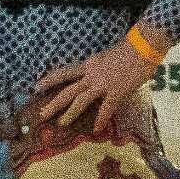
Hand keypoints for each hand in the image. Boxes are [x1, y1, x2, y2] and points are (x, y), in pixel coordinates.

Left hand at [32, 35, 155, 131]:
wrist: (141, 48)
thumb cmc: (128, 50)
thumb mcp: (106, 58)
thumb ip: (99, 69)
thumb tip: (98, 78)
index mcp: (88, 65)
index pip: (65, 74)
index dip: (50, 80)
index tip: (37, 87)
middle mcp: (91, 76)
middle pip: (67, 91)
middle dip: (53, 104)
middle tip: (42, 115)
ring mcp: (103, 85)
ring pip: (80, 101)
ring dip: (70, 114)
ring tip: (61, 124)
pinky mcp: (116, 92)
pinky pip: (106, 109)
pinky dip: (101, 120)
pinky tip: (96, 129)